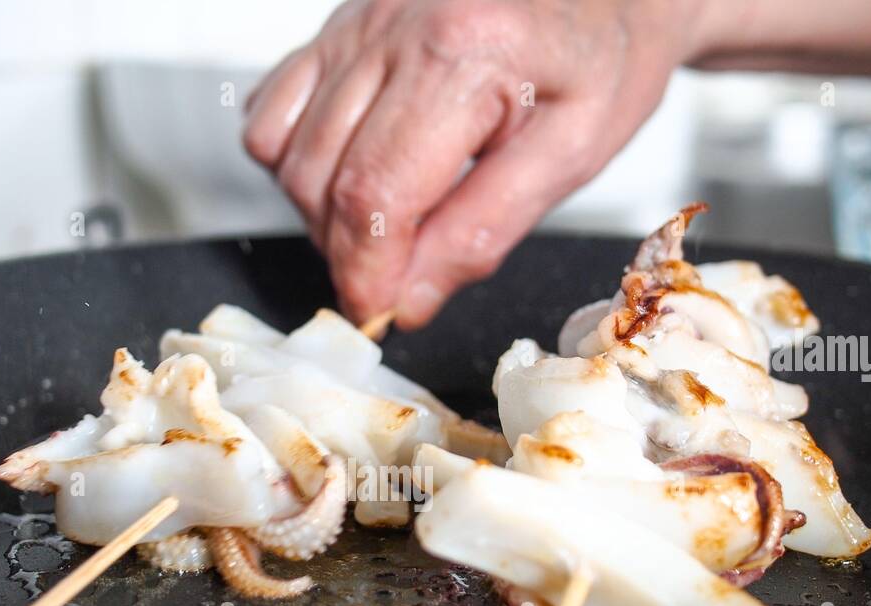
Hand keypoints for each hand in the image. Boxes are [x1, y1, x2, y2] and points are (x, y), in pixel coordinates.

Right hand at [243, 0, 701, 328]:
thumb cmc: (600, 59)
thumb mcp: (572, 155)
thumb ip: (483, 232)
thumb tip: (408, 302)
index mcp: (462, 53)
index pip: (375, 194)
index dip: (366, 273)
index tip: (377, 312)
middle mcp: (395, 25)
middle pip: (320, 180)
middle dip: (346, 253)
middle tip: (396, 276)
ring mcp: (357, 20)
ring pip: (287, 154)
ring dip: (321, 214)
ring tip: (387, 224)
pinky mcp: (337, 24)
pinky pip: (271, 112)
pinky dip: (294, 161)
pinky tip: (351, 172)